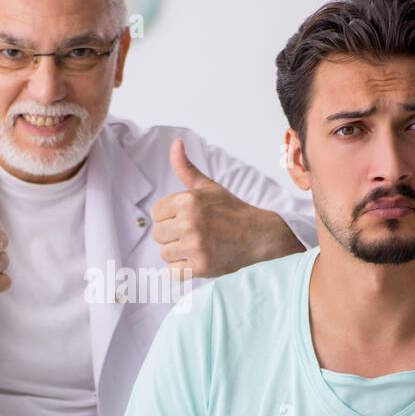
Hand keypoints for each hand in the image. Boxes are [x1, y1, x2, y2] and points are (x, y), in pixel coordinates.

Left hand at [151, 138, 302, 279]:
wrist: (258, 235)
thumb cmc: (230, 210)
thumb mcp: (208, 186)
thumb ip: (186, 168)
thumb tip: (175, 142)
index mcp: (188, 200)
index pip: (156, 214)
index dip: (170, 217)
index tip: (189, 219)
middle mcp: (190, 222)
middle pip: (158, 235)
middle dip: (173, 236)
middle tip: (196, 234)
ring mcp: (196, 246)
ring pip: (164, 254)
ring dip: (178, 253)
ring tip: (198, 246)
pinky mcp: (201, 267)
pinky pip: (173, 272)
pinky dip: (182, 270)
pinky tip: (197, 260)